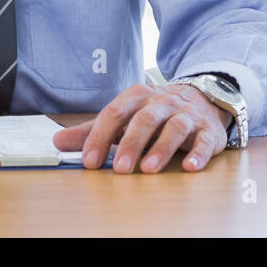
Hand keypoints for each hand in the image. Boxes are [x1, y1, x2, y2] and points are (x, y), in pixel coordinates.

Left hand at [52, 83, 232, 173]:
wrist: (200, 100)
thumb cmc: (155, 113)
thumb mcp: (123, 117)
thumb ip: (93, 131)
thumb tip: (57, 141)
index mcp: (137, 96)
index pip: (115, 113)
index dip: (100, 137)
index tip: (89, 162)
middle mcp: (163, 102)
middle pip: (145, 119)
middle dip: (131, 144)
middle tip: (120, 169)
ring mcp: (187, 115)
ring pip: (175, 128)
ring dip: (162, 148)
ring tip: (149, 169)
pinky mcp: (208, 130)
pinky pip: (204, 140)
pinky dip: (198, 153)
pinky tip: (190, 167)